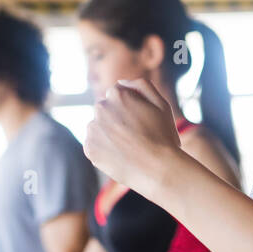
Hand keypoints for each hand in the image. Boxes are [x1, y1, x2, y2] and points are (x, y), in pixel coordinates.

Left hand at [84, 78, 184, 194]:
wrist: (157, 169)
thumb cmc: (163, 137)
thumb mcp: (161, 104)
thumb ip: (141, 86)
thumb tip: (121, 82)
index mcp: (117, 94)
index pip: (118, 96)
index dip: (131, 109)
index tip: (141, 123)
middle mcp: (100, 108)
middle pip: (106, 111)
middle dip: (117, 120)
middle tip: (136, 137)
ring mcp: (93, 128)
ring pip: (99, 128)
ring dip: (109, 134)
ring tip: (128, 148)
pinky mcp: (89, 148)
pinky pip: (95, 146)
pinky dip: (105, 150)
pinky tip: (121, 156)